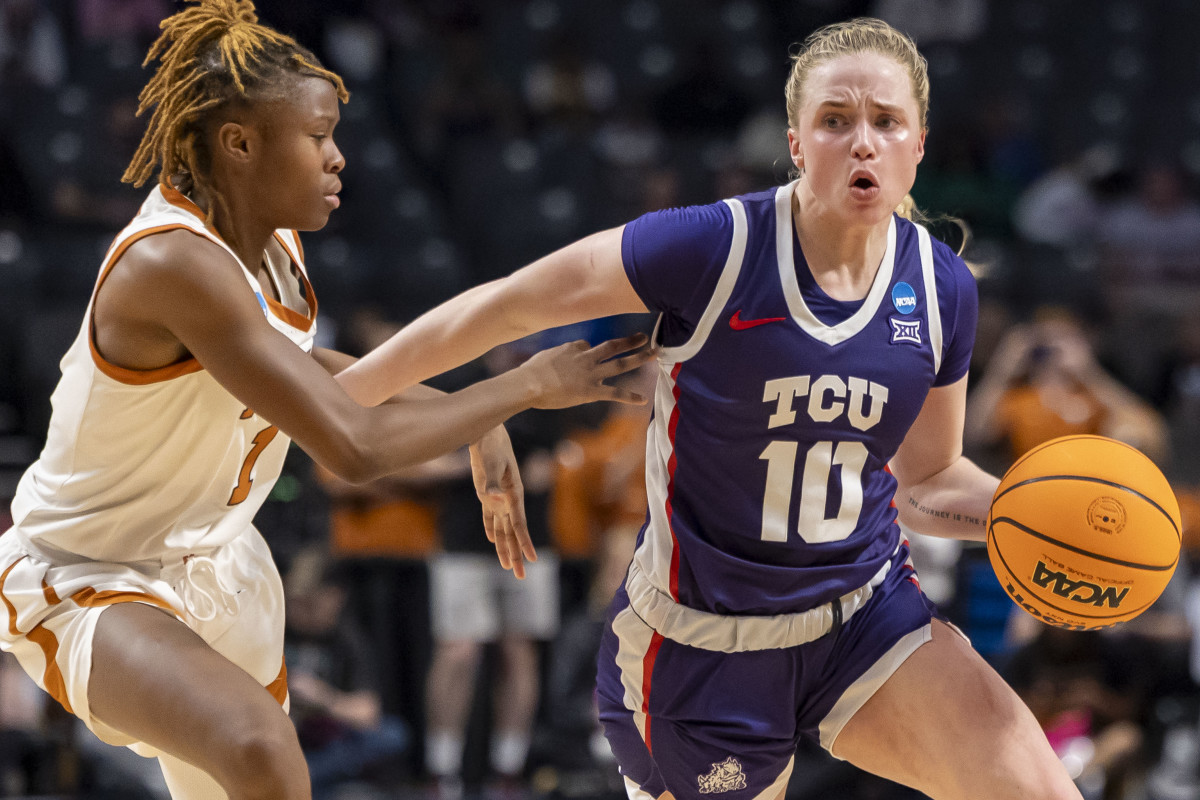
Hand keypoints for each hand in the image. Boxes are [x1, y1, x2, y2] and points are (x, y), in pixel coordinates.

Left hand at [469, 426, 532, 577]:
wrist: (486, 431)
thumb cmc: (489, 445)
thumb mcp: (489, 464)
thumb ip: (491, 484)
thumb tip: (496, 501)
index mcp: (513, 493)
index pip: (519, 525)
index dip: (524, 543)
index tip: (531, 560)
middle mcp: (508, 498)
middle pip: (513, 533)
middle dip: (516, 554)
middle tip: (520, 576)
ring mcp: (498, 496)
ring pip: (503, 528)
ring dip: (505, 547)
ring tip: (508, 566)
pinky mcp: (487, 492)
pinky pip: (492, 516)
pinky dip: (492, 529)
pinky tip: (494, 539)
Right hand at [522, 333, 654, 409]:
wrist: (529, 384)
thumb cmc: (530, 372)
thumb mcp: (544, 356)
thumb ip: (556, 355)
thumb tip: (559, 359)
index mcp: (573, 348)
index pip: (586, 345)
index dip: (589, 351)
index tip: (587, 356)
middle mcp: (586, 358)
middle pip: (612, 346)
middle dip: (630, 342)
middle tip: (644, 337)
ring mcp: (591, 374)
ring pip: (620, 364)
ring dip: (639, 358)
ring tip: (654, 354)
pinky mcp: (591, 391)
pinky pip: (614, 393)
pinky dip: (630, 396)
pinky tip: (643, 399)